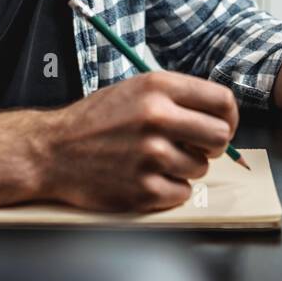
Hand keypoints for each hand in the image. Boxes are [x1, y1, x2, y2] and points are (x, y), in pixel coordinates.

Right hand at [36, 70, 238, 211]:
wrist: (52, 151)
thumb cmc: (96, 121)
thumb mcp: (135, 90)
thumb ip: (177, 98)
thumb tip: (221, 116)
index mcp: (158, 87)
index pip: (222, 101)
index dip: (229, 118)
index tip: (222, 126)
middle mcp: (157, 118)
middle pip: (220, 137)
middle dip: (212, 146)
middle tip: (195, 148)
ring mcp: (150, 155)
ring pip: (201, 168)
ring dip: (185, 168)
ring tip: (155, 161)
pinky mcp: (143, 189)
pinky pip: (182, 193)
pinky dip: (168, 190)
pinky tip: (145, 178)